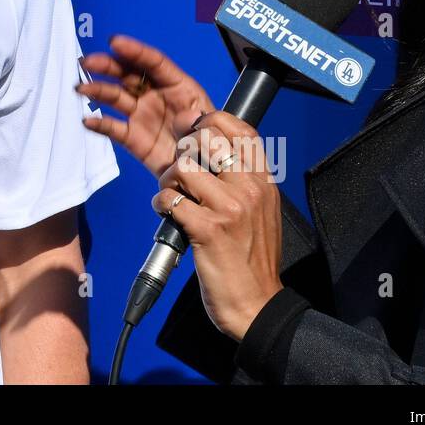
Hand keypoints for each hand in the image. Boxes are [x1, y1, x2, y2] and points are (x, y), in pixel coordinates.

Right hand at [77, 35, 214, 179]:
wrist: (205, 172)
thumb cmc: (211, 142)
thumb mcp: (211, 125)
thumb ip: (198, 119)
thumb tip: (182, 119)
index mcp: (177, 86)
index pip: (153, 62)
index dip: (134, 51)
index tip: (114, 43)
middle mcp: (155, 95)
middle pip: (128, 74)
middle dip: (107, 66)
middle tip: (88, 62)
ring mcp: (142, 115)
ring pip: (116, 97)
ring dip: (97, 90)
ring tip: (81, 88)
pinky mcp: (133, 138)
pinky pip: (113, 128)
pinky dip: (100, 124)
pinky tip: (88, 120)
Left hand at [151, 110, 283, 341]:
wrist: (257, 305)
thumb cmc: (252, 259)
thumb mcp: (260, 210)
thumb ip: (241, 180)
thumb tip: (210, 150)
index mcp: (263, 181)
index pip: (240, 128)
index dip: (209, 120)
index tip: (191, 128)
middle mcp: (250, 189)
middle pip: (206, 138)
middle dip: (183, 148)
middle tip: (178, 170)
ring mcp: (230, 208)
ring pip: (182, 166)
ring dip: (167, 179)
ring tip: (171, 196)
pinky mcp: (207, 229)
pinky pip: (169, 199)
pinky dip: (160, 204)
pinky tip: (166, 214)